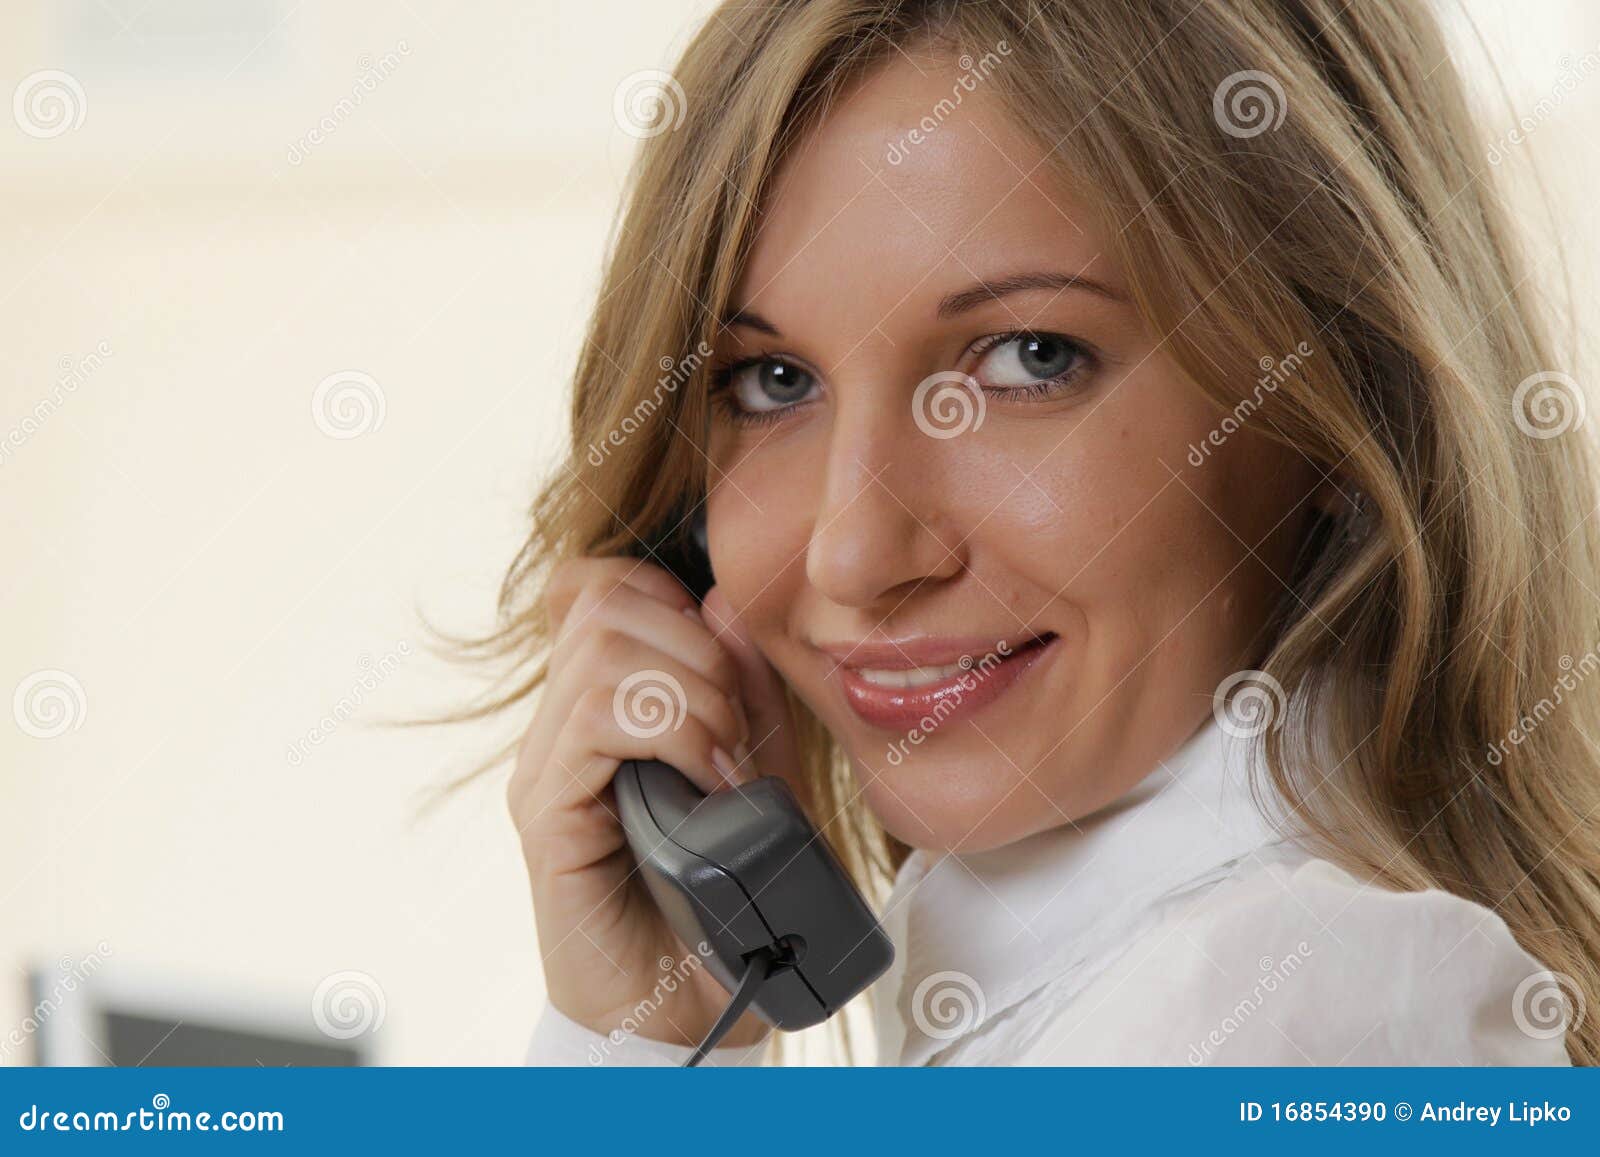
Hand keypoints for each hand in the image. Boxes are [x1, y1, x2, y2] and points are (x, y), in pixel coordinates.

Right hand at [509, 558, 799, 1049]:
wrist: (696, 1008)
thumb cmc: (725, 893)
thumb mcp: (760, 770)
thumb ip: (745, 690)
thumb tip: (722, 603)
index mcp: (603, 706)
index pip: (601, 585)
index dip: (666, 593)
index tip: (721, 663)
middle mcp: (561, 728)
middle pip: (605, 601)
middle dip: (697, 648)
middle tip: (734, 729)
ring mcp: (546, 769)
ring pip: (603, 652)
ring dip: (692, 696)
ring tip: (724, 764)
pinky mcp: (547, 815)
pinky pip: (596, 719)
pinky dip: (673, 734)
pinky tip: (709, 783)